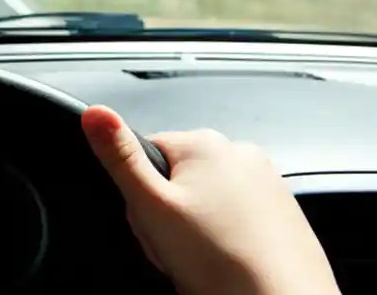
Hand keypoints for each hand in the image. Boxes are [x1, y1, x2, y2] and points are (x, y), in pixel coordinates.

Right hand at [80, 105, 339, 294]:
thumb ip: (120, 157)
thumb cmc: (221, 263)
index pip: (146, 157)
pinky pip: (237, 217)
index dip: (142, 197)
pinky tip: (227, 260)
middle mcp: (240, 152)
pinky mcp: (282, 209)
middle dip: (170, 214)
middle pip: (177, 178)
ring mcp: (266, 181)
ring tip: (205, 258)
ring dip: (198, 228)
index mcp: (204, 143)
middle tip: (178, 247)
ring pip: (206, 200)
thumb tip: (94, 113)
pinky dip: (227, 237)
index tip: (155, 224)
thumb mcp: (152, 207)